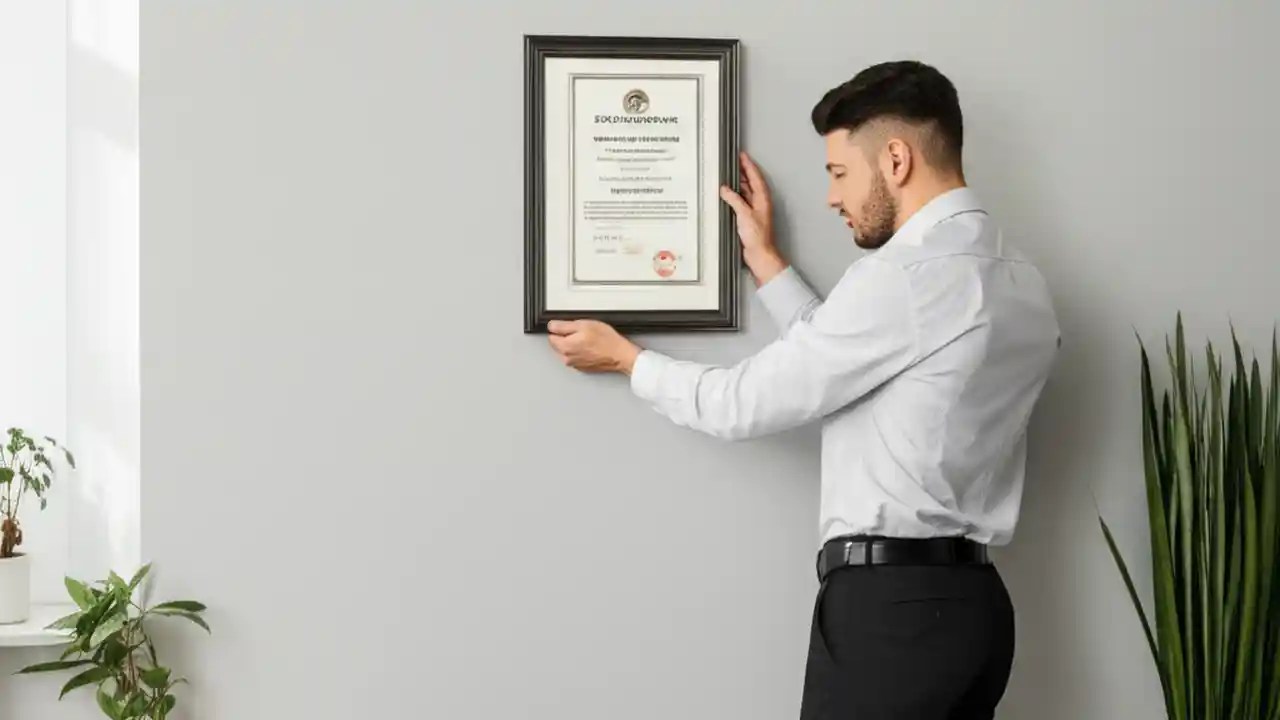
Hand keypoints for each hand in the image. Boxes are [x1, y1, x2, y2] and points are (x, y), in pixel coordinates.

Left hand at [547, 319, 640, 374]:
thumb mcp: (583, 324)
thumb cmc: (606, 340)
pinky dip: (581, 352)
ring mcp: (575, 365)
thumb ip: (563, 326)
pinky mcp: (583, 368)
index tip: (570, 327)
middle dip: (566, 338)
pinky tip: (591, 348)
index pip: (551, 336)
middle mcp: (567, 358)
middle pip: (558, 345)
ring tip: (588, 340)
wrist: (620, 355)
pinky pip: (577, 357)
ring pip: (568, 351)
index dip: (560, 329)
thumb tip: (551, 326)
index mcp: (565, 347)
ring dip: (574, 345)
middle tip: (582, 333)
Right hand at [719, 151, 786, 285]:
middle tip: (732, 162)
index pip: (755, 177)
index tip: (742, 155)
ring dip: (738, 183)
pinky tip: (727, 194)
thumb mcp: (744, 214)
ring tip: (727, 174)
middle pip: (751, 182)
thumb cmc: (757, 235)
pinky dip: (735, 196)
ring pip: (746, 191)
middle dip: (742, 171)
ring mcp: (754, 210)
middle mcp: (760, 202)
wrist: (759, 253)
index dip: (748, 165)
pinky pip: (741, 201)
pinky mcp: (748, 218)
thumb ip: (734, 199)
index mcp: (763, 198)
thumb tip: (725, 189)